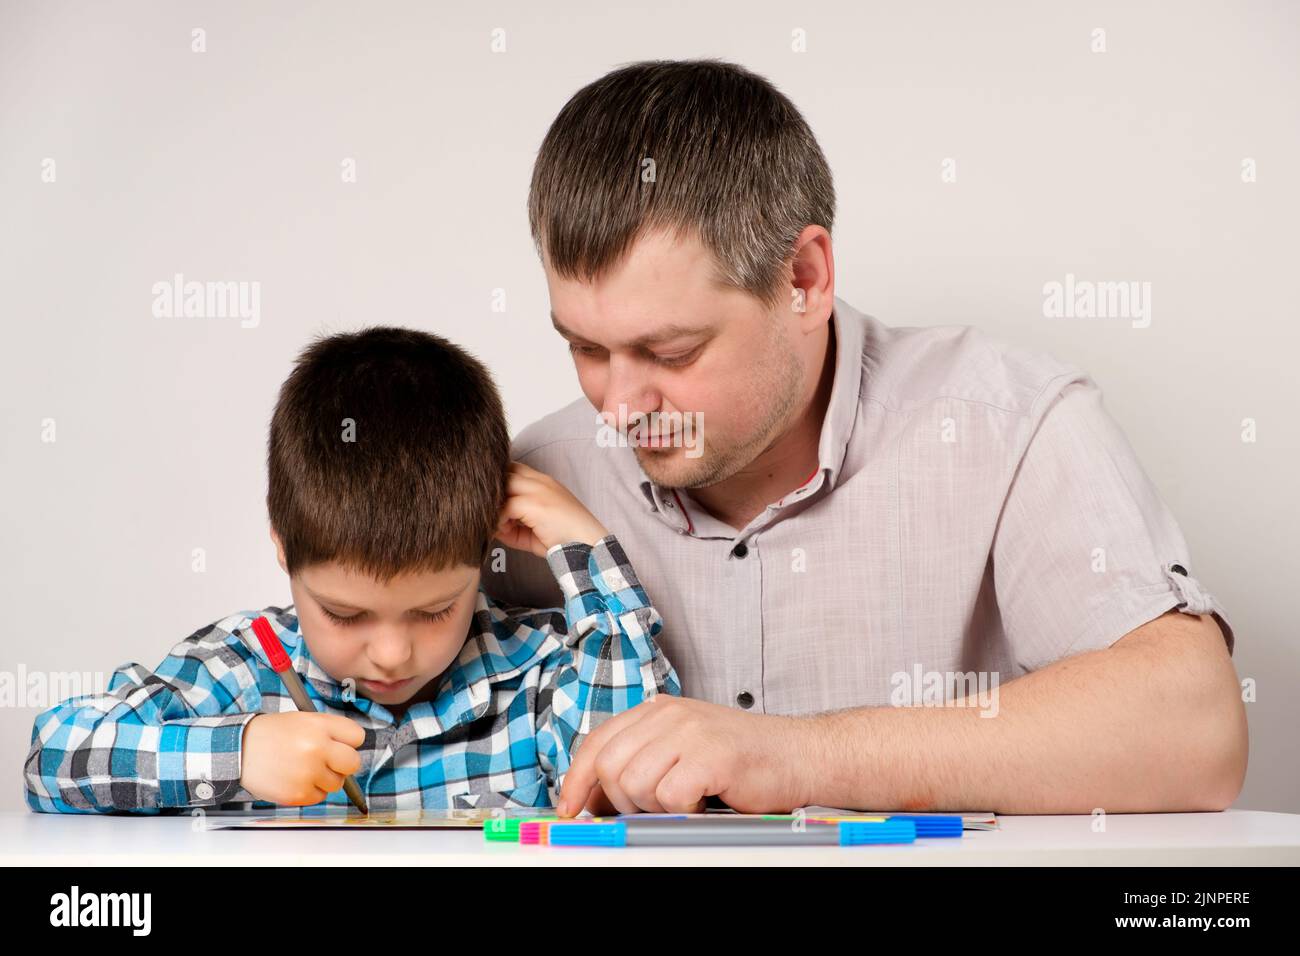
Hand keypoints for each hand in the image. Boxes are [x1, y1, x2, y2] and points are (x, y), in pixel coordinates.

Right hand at [239, 712, 364, 805]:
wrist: (239, 750)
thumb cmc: (271, 734)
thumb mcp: (302, 719)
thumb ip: (329, 731)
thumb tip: (350, 749)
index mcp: (319, 725)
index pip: (357, 736)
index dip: (349, 742)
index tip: (340, 745)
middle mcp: (317, 748)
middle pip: (353, 763)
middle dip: (343, 764)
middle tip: (328, 762)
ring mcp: (308, 772)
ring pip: (337, 783)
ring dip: (325, 779)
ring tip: (304, 769)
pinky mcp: (298, 793)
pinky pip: (319, 797)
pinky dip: (310, 791)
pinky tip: (295, 779)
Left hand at [495, 461, 608, 556]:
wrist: (589, 548)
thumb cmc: (564, 541)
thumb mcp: (535, 528)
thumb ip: (512, 522)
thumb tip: (490, 524)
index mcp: (544, 483)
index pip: (512, 468)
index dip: (497, 482)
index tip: (491, 503)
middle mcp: (541, 481)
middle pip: (504, 471)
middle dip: (492, 492)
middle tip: (491, 514)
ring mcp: (539, 490)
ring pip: (502, 486)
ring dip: (494, 507)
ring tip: (500, 526)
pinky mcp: (536, 504)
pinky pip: (504, 507)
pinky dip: (498, 521)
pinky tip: (504, 532)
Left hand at [556, 696, 811, 815]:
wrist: (801, 756)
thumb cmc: (743, 761)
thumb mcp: (684, 750)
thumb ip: (642, 761)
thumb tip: (592, 800)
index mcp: (658, 711)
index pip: (597, 742)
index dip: (576, 779)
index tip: (569, 809)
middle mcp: (670, 714)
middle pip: (610, 766)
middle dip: (623, 801)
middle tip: (655, 808)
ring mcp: (691, 732)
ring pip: (635, 784)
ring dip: (656, 807)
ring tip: (687, 801)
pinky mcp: (711, 755)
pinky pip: (670, 797)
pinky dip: (684, 810)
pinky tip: (705, 801)